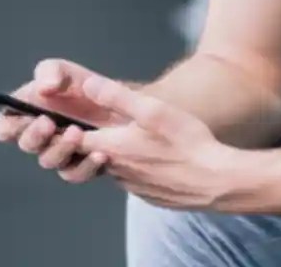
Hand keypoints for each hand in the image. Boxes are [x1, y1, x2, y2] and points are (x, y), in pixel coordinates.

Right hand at [0, 59, 128, 182]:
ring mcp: (60, 154)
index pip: (5, 128)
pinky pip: (77, 173)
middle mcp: (40, 138)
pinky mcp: (81, 166)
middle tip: (49, 123)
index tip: (28, 117)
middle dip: (35, 135)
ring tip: (78, 132)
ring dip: (61, 149)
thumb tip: (43, 88)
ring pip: (50, 161)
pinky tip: (100, 154)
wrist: (118, 103)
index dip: (10, 127)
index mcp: (28, 114)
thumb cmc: (83, 86)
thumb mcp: (66, 71)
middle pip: (27, 145)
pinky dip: (87, 165)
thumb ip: (51, 72)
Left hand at [79, 75, 238, 210]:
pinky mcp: (150, 195)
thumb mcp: (153, 110)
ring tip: (131, 139)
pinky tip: (154, 157)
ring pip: (114, 168)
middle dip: (90, 142)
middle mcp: (116, 172)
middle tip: (98, 125)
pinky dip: (136, 168)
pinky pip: (134, 179)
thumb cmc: (187, 142)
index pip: (73, 141)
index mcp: (112, 148)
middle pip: (91, 156)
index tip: (64, 119)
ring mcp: (133, 187)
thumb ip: (117, 97)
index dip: (66, 129)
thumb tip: (87, 85)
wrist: (216, 181)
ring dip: (115, 155)